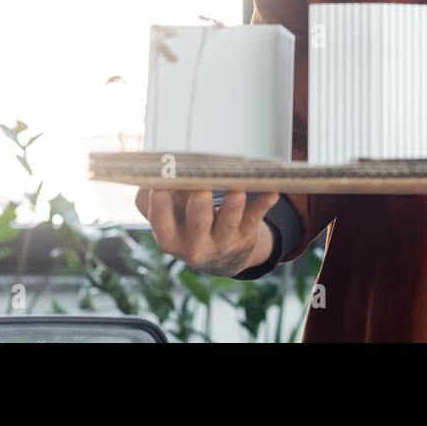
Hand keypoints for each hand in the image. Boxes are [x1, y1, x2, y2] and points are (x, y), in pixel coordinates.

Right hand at [134, 188, 280, 276]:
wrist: (219, 258)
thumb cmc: (186, 225)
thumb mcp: (167, 219)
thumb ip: (154, 197)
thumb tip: (155, 167)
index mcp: (169, 237)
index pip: (161, 221)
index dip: (159, 205)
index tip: (159, 185)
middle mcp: (194, 245)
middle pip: (196, 223)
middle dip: (198, 204)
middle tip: (200, 186)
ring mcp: (222, 242)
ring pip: (227, 223)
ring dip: (232, 206)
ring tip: (236, 190)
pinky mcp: (245, 236)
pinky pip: (254, 218)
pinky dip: (263, 204)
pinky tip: (272, 192)